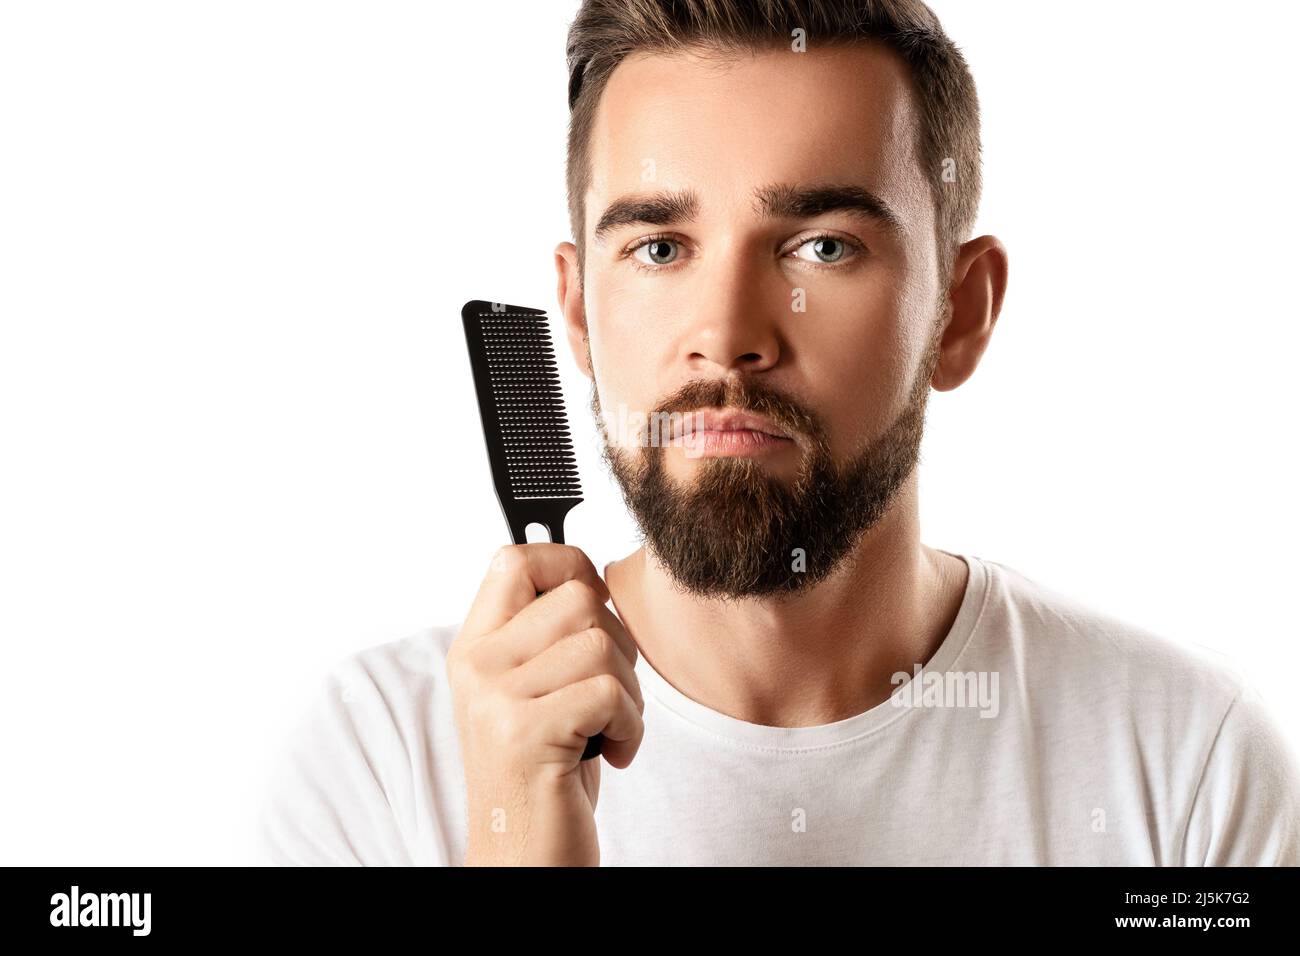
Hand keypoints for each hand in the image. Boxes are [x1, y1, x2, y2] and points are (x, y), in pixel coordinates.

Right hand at [448, 543, 644, 865]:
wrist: (524, 857)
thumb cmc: (545, 774)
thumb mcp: (535, 692)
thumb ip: (546, 636)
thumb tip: (590, 575)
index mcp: (476, 647)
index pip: (516, 559)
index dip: (569, 563)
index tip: (596, 602)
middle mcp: (477, 665)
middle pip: (578, 598)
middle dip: (618, 645)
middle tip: (605, 696)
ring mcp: (495, 698)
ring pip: (600, 644)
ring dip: (628, 692)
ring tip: (605, 729)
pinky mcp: (524, 732)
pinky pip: (609, 693)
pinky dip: (630, 727)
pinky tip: (611, 753)